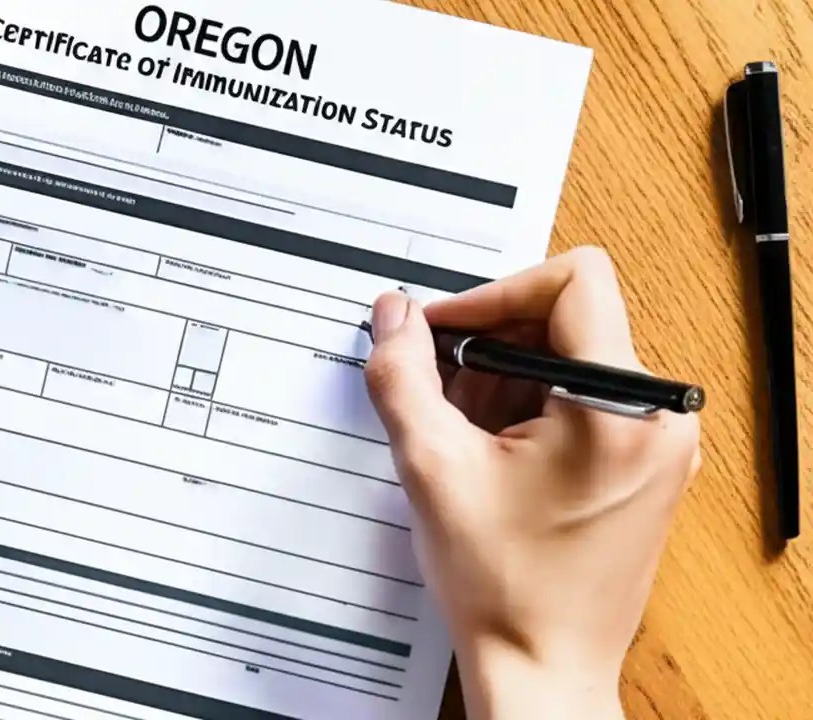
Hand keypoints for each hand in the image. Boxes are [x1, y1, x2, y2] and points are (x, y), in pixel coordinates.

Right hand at [364, 248, 699, 719]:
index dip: (493, 294)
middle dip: (491, 343)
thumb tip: (393, 317)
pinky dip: (527, 406)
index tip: (447, 330)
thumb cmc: (506, 590)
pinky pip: (583, 398)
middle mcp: (657, 420)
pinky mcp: (643, 464)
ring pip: (571, 358)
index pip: (572, 280)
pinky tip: (488, 452)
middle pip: (568, 318)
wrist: (542, 666)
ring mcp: (656, 444)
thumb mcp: (432, 468)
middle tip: (441, 388)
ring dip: (503, 378)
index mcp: (619, 411)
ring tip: (462, 434)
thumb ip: (402, 377)